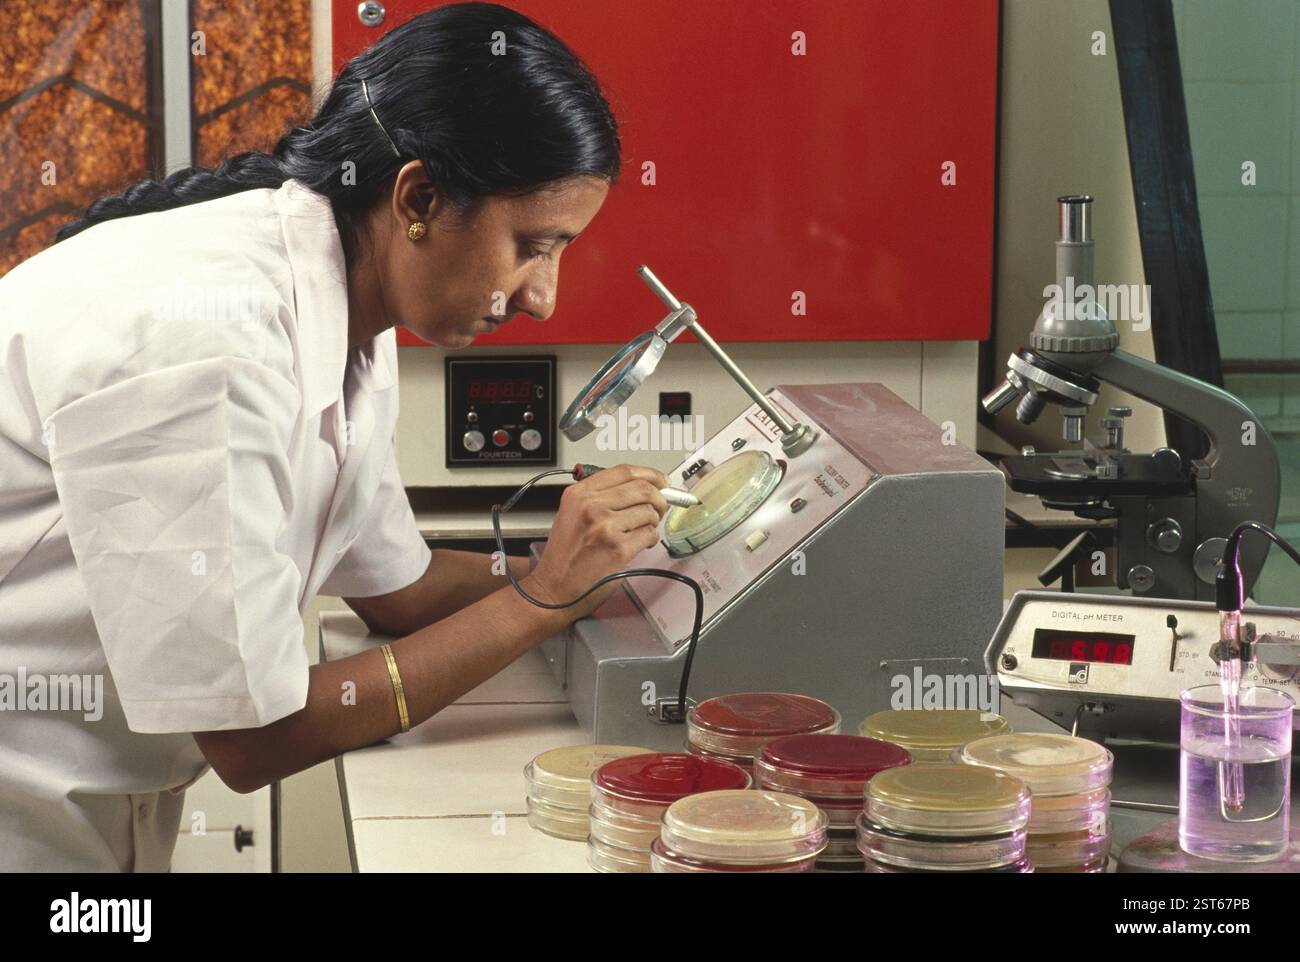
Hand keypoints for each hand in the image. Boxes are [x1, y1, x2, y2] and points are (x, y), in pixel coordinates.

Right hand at [525, 464, 671, 619]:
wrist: (553, 590)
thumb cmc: (563, 557)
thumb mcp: (571, 515)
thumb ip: (600, 498)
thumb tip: (640, 488)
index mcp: (578, 494)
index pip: (624, 471)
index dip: (650, 474)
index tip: (661, 480)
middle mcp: (591, 506)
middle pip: (643, 488)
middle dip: (660, 498)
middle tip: (661, 507)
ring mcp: (605, 527)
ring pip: (649, 512)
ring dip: (653, 522)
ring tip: (642, 531)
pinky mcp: (618, 549)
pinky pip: (649, 535)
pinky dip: (651, 539)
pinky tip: (640, 544)